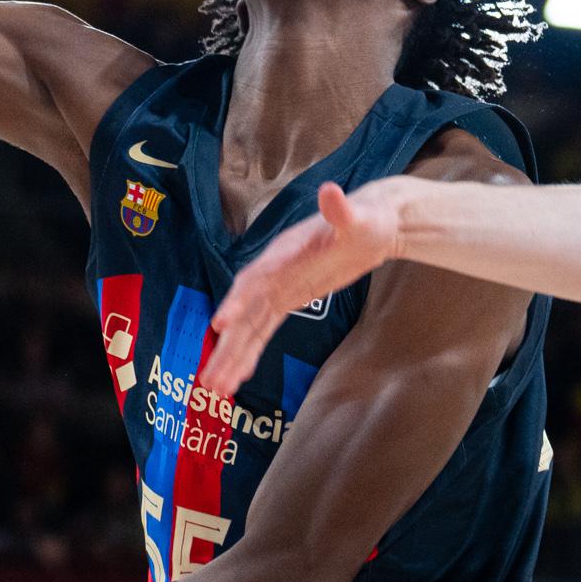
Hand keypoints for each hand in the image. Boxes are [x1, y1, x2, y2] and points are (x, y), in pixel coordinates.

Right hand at [199, 179, 408, 392]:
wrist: (370, 224)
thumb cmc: (364, 219)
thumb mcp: (357, 217)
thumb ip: (340, 210)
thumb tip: (330, 192)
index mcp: (284, 252)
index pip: (255, 279)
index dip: (238, 300)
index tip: (222, 323)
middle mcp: (273, 271)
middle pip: (244, 312)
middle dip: (227, 345)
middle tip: (211, 377)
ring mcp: (278, 287)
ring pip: (249, 327)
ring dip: (232, 357)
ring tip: (216, 389)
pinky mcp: (287, 299)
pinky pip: (262, 330)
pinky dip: (250, 353)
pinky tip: (239, 377)